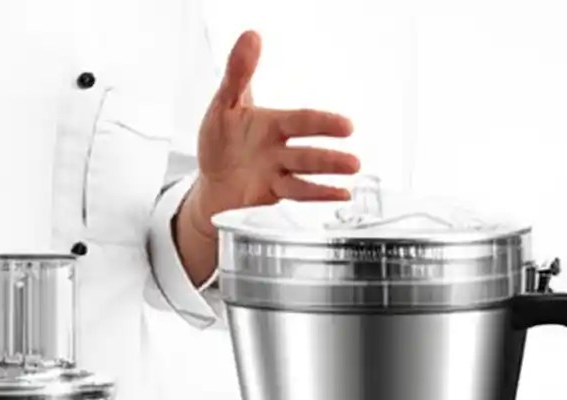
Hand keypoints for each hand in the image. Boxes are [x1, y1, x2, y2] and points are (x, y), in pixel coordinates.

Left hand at [180, 30, 361, 243]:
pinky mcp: (272, 195)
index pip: (301, 122)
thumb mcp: (225, 104)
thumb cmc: (222, 143)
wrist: (213, 182)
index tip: (347, 126)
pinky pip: (296, 194)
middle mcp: (280, 149)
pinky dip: (318, 194)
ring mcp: (278, 173)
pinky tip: (340, 194)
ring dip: (328, 174)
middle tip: (353, 161)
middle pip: (307, 153)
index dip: (322, 124)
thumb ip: (238, 72)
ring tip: (351, 172)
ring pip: (305, 173)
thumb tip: (251, 37)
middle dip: (329, 158)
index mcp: (272, 124)